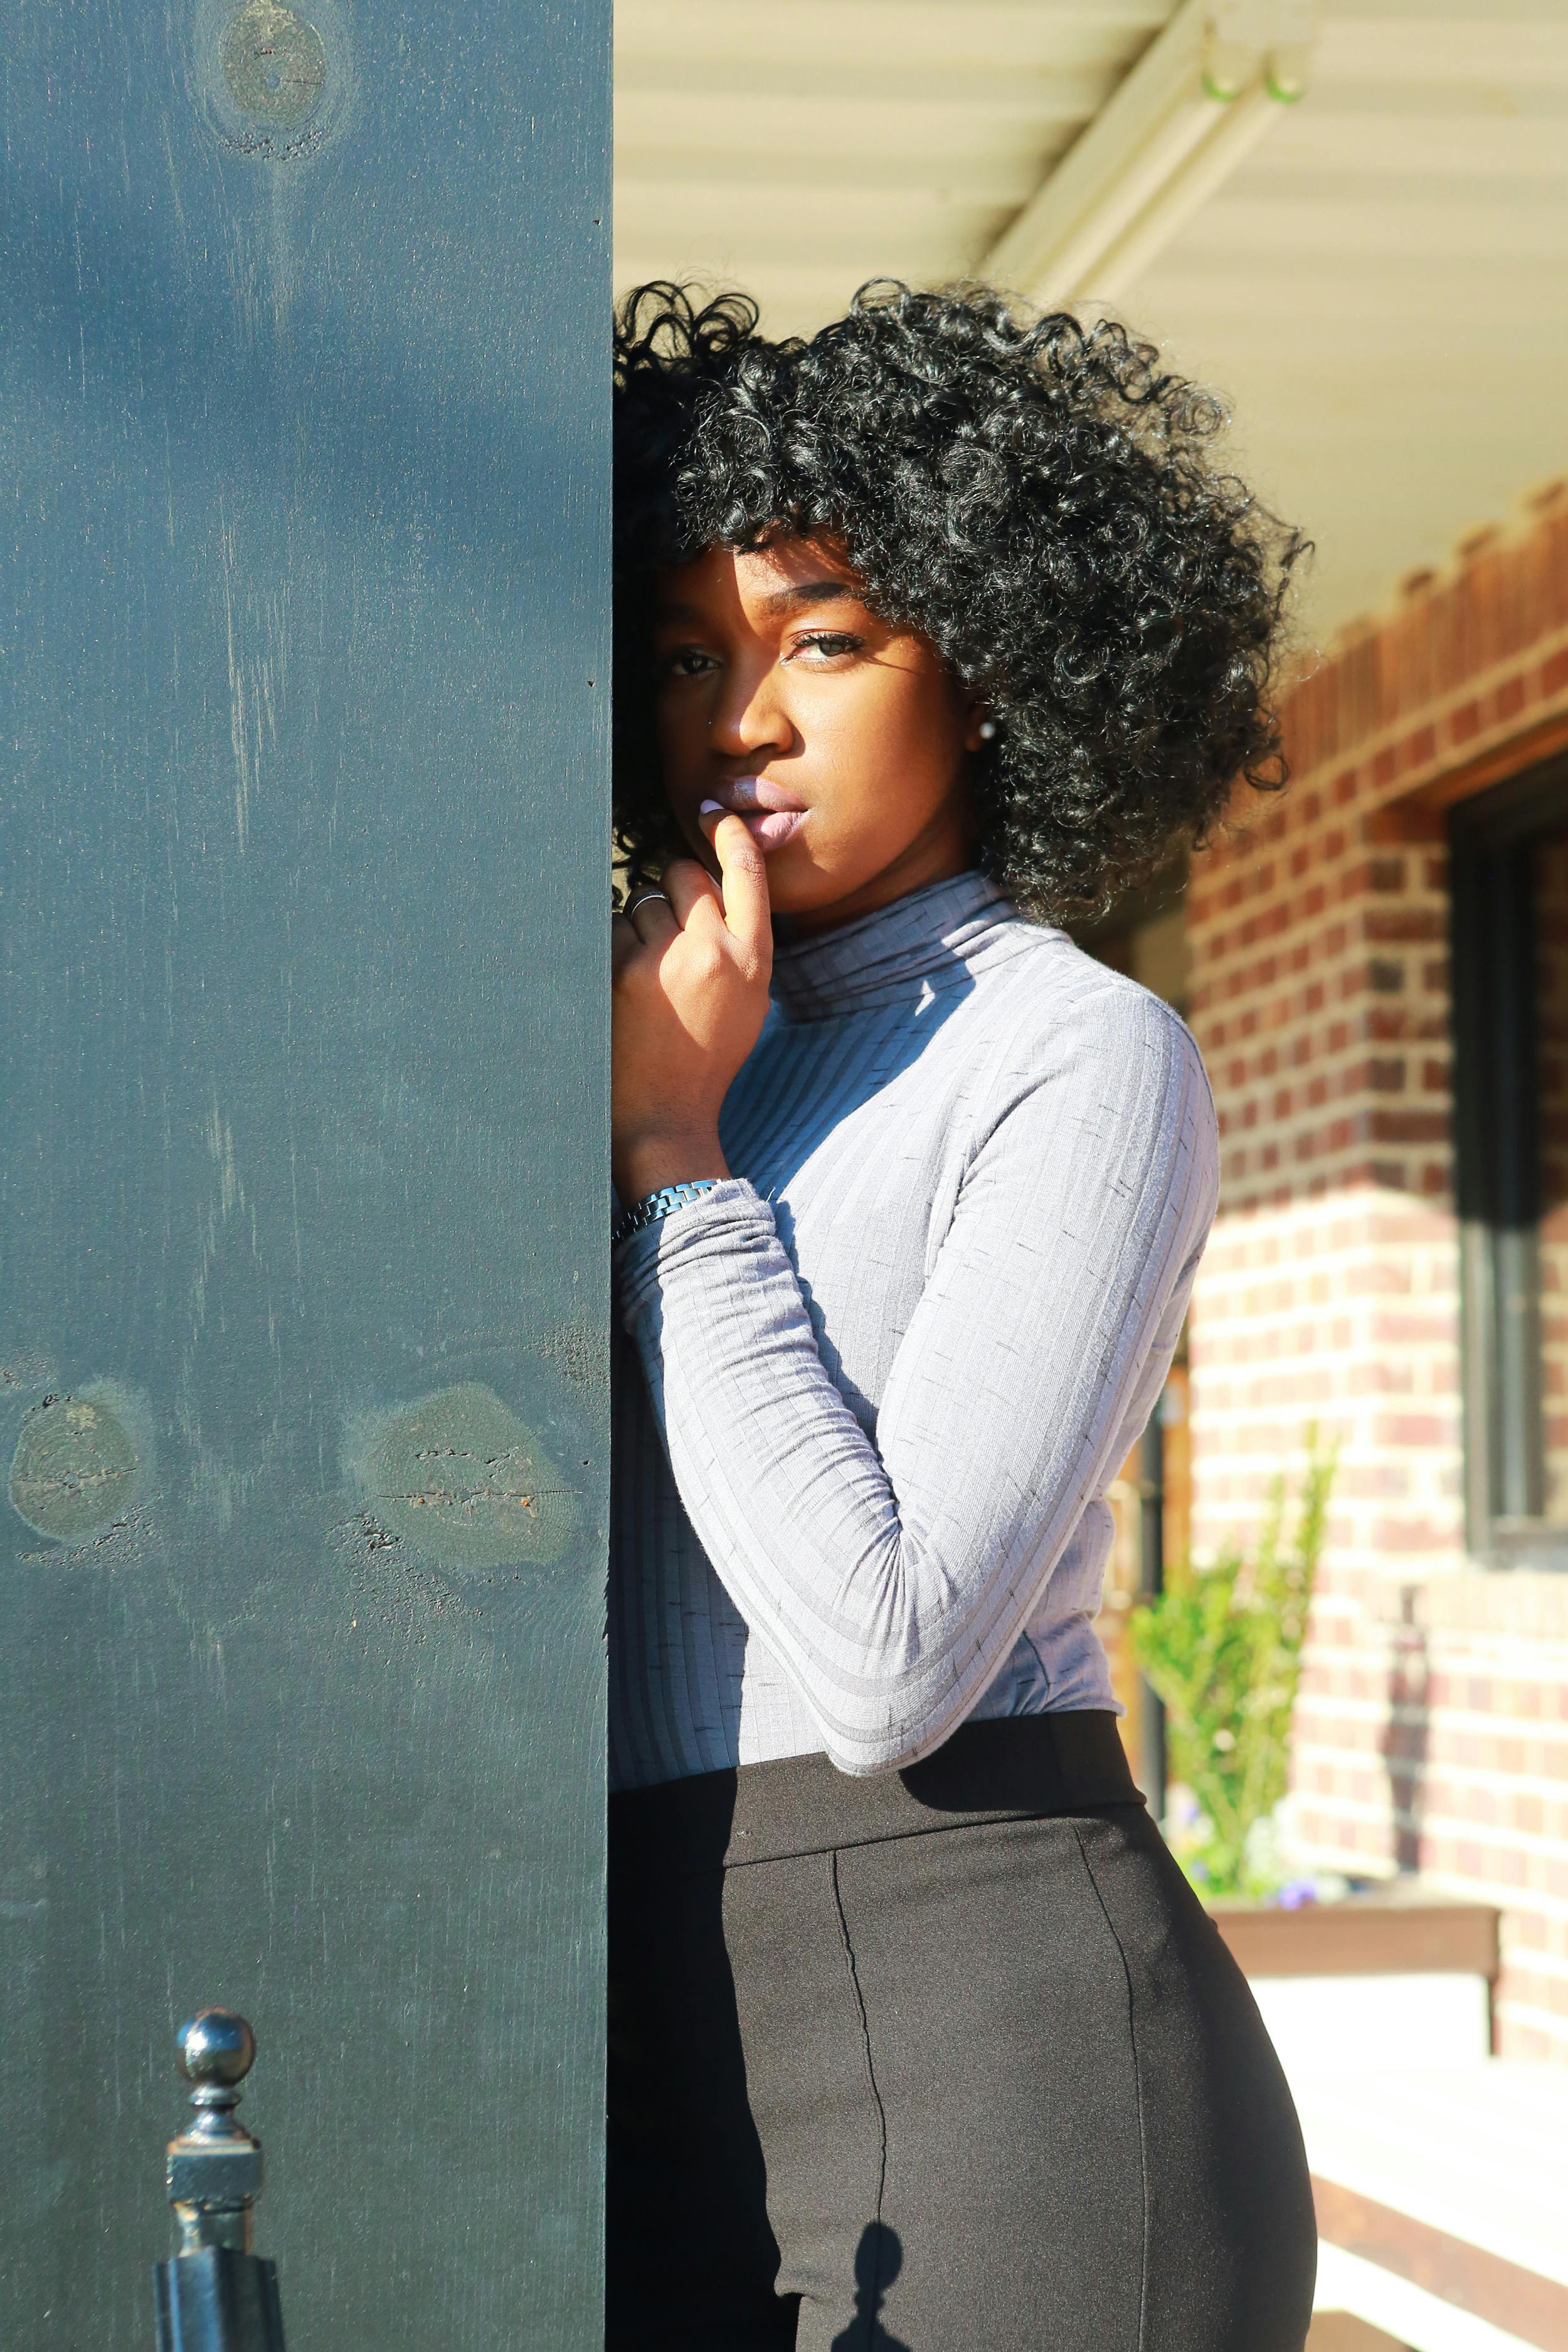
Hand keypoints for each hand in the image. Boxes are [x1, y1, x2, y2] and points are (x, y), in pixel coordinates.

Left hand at [611, 811, 772, 1201]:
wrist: (666, 1112)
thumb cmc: (707, 1055)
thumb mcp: (748, 999)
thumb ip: (737, 942)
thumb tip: (707, 886)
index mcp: (753, 958)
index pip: (746, 872)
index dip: (729, 837)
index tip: (714, 816)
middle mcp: (712, 951)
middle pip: (683, 875)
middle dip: (672, 890)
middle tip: (668, 932)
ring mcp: (662, 959)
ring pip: (641, 903)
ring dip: (639, 928)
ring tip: (647, 978)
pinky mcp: (618, 972)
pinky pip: (609, 929)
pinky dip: (610, 948)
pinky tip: (620, 986)